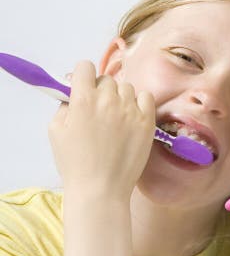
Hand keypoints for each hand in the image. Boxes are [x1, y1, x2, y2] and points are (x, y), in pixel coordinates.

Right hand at [48, 61, 154, 203]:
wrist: (101, 188)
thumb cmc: (74, 163)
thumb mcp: (55, 131)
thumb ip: (64, 105)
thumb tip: (72, 92)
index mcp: (83, 100)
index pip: (85, 67)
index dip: (82, 75)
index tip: (82, 86)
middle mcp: (109, 100)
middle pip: (106, 79)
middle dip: (100, 90)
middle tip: (97, 109)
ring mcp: (131, 110)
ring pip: (126, 88)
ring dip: (119, 97)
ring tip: (115, 116)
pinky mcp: (147, 121)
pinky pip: (146, 97)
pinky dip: (139, 102)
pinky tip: (131, 116)